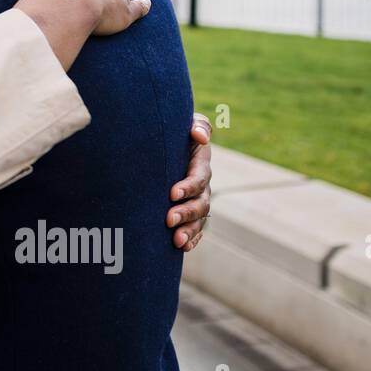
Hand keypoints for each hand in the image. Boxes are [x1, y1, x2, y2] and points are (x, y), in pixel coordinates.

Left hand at [168, 113, 211, 250]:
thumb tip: (200, 136)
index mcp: (200, 164)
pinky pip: (196, 229)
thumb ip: (198, 125)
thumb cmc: (175, 130)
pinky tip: (182, 248)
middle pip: (200, 202)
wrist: (168, 144)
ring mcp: (197, 200)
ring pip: (199, 219)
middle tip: (168, 219)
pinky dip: (192, 239)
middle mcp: (202, 185)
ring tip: (176, 240)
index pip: (198, 178)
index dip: (188, 186)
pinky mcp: (190, 211)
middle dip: (186, 213)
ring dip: (188, 230)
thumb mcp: (186, 123)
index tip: (171, 193)